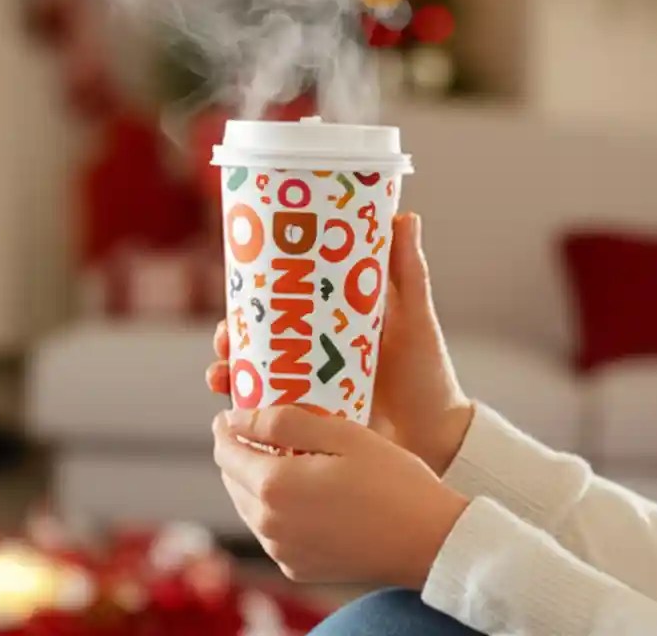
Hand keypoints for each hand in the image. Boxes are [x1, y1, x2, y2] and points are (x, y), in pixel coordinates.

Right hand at [206, 212, 474, 474]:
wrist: (436, 440)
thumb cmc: (429, 376)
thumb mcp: (416, 320)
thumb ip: (409, 273)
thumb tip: (407, 217)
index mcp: (336, 319)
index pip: (286, 297)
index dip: (255, 290)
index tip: (235, 284)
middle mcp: (316, 349)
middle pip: (259, 334)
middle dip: (231, 332)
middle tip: (223, 336)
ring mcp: (309, 383)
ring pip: (255, 369)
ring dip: (230, 367)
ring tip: (221, 372)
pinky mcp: (307, 417)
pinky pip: (266, 408)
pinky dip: (245, 402)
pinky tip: (234, 403)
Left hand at [213, 406, 468, 587]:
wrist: (428, 541)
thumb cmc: (391, 480)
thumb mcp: (341, 434)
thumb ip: (282, 422)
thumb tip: (237, 419)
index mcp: (273, 487)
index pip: (225, 451)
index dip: (227, 427)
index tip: (233, 411)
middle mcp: (268, 525)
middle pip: (232, 480)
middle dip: (241, 452)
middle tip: (263, 430)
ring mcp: (281, 551)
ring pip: (249, 507)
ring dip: (256, 481)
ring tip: (284, 458)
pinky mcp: (297, 567)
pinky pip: (271, 531)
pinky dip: (276, 509)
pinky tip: (304, 493)